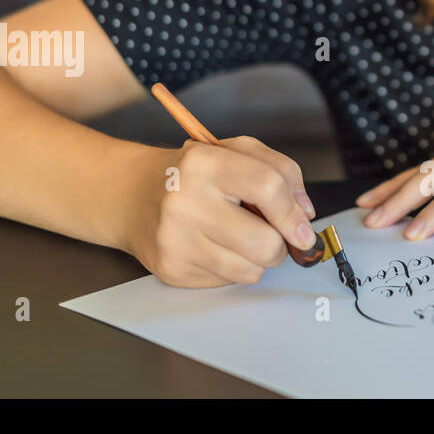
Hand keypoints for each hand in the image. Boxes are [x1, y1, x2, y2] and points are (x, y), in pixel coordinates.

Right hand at [126, 136, 317, 287]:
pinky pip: (228, 282)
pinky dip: (232, 267)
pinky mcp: (172, 270)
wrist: (129, 194)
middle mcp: (185, 202)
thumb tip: (304, 215)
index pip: (268, 187)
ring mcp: (175, 240)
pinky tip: (214, 246)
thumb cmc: (191, 173)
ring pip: (251, 270)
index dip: (293, 212)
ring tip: (237, 236)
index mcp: (203, 163)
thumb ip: (279, 171)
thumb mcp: (234, 152)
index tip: (302, 228)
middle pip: (265, 243)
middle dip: (279, 244)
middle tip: (269, 233)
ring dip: (257, 258)